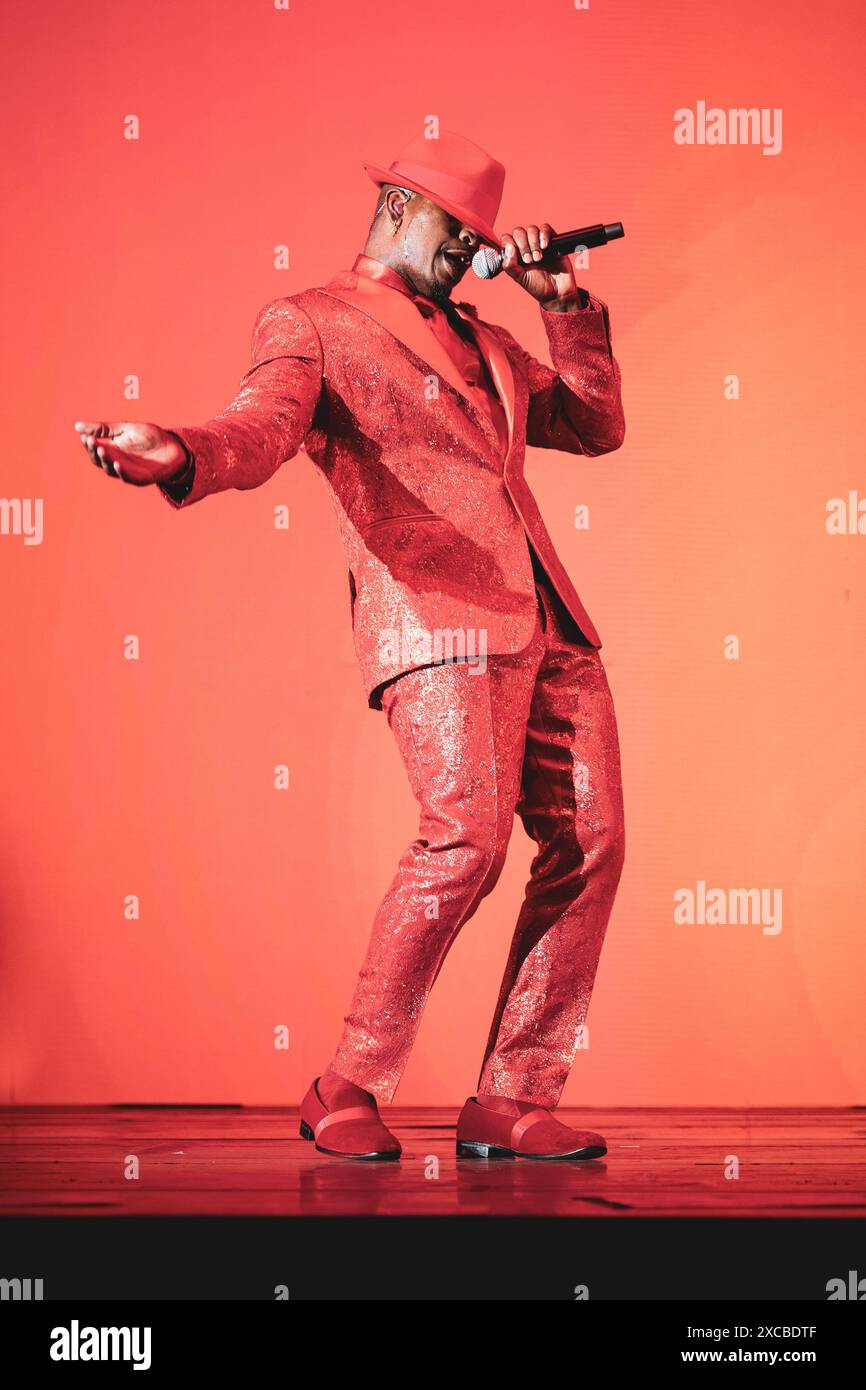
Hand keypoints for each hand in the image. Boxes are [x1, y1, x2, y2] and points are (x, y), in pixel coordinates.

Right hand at [74, 420, 188, 485]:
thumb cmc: (150, 437)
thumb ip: (104, 429)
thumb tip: (77, 426)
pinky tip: (116, 463)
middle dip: (94, 451)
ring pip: (111, 470)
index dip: (89, 444)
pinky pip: (128, 477)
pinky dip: (121, 471)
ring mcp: (128, 472)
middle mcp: (117, 462)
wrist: (174, 446)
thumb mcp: (125, 428)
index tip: (85, 436)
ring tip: (102, 449)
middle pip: (100, 461)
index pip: (95, 449)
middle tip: (91, 441)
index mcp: (112, 450)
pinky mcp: (140, 478)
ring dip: (105, 460)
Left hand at [499, 223, 578, 304]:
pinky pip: (545, 228)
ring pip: (531, 229)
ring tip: (538, 258)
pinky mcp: (552, 241)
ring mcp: (538, 243)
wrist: (557, 292)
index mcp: (515, 254)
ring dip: (533, 243)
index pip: (507, 239)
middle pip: (518, 232)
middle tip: (529, 260)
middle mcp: (526, 246)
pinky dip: (543, 235)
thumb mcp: (519, 278)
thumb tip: (508, 248)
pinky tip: (545, 247)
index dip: (509, 243)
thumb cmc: (537, 286)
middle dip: (523, 245)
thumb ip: (510, 265)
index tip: (516, 256)